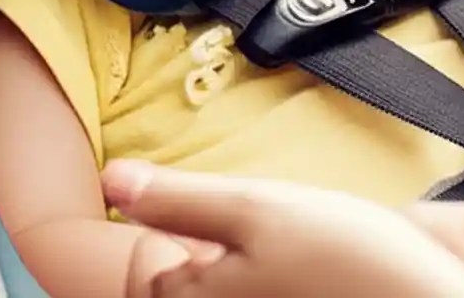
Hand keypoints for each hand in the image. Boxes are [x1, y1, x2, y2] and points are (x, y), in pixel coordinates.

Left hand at [105, 161, 463, 297]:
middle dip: (205, 258)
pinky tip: (315, 281)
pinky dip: (274, 290)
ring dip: (239, 276)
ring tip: (294, 260)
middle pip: (181, 292)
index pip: (144, 270)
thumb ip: (178, 198)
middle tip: (265, 237)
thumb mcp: (258, 208)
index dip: (180, 228)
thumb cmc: (352, 265)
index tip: (223, 217)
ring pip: (224, 296)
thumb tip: (110, 178)